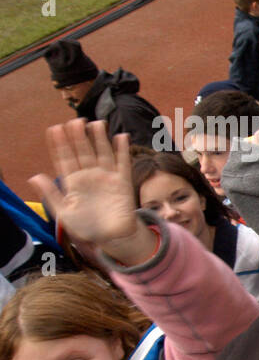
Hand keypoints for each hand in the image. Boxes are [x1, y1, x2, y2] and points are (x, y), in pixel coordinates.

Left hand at [32, 120, 156, 265]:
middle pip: (82, 151)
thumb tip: (34, 176)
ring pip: (101, 152)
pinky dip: (122, 150)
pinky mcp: (122, 182)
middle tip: (74, 121)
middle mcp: (89, 176)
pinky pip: (122, 162)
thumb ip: (51, 194)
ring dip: (98, 138)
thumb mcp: (64, 213)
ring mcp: (106, 177)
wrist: (112, 238)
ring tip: (94, 123)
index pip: (64, 158)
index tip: (54, 129)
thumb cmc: (87, 227)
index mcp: (73, 182)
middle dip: (78, 136)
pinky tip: (120, 137)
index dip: (59, 144)